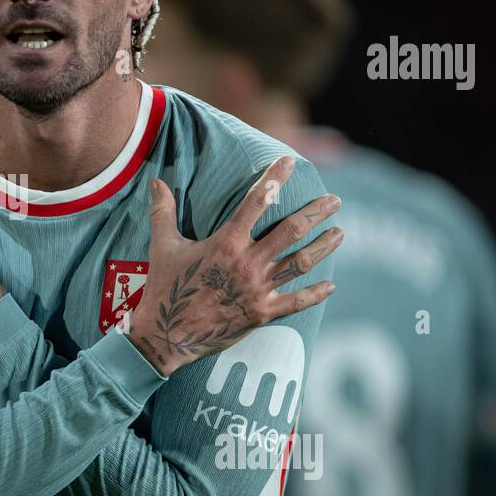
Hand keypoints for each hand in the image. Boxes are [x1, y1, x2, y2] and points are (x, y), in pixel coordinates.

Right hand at [127, 155, 341, 376]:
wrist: (167, 334)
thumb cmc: (165, 287)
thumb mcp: (163, 246)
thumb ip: (163, 212)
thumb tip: (156, 182)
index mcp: (226, 242)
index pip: (256, 201)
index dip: (275, 178)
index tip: (290, 162)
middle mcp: (248, 263)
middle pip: (292, 230)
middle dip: (316, 212)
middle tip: (335, 200)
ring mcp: (258, 289)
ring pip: (301, 262)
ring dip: (323, 246)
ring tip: (340, 233)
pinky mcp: (261, 313)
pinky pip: (296, 302)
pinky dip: (315, 293)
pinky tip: (331, 286)